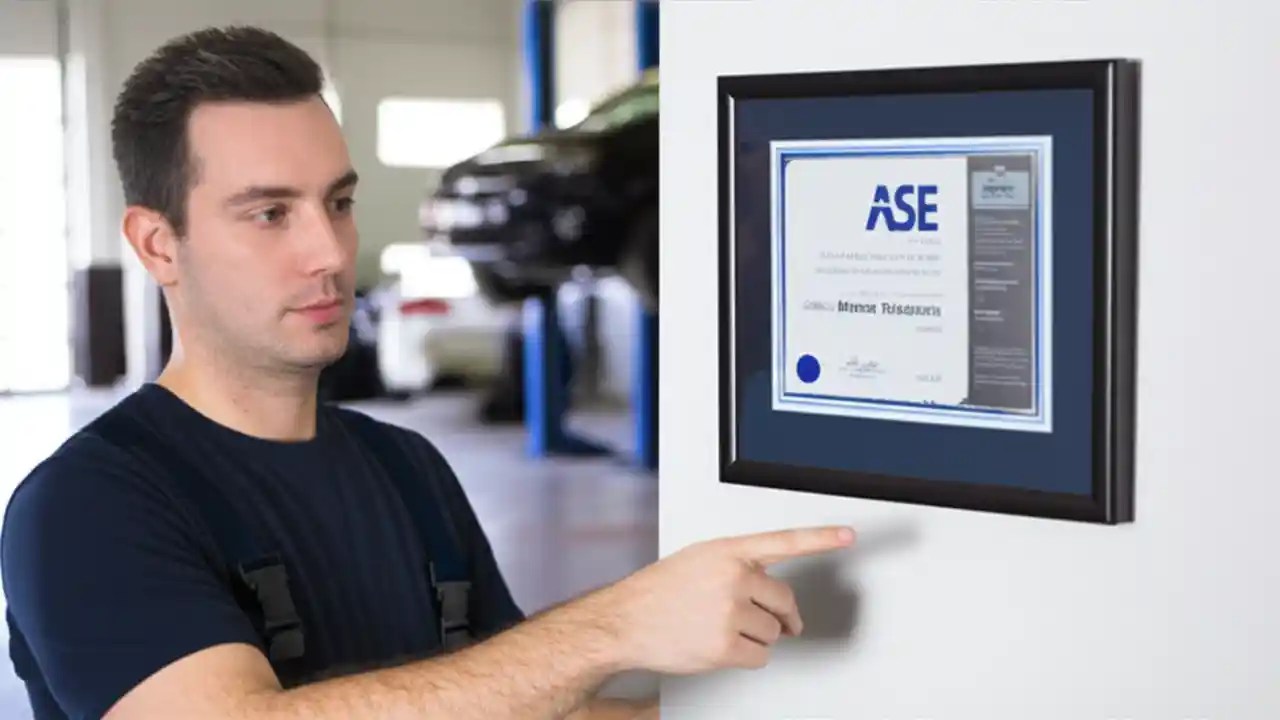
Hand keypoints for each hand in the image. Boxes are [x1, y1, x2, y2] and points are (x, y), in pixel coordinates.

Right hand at [591, 525, 854, 674]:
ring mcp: (731, 612)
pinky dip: (746, 657)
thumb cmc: (658, 592)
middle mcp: (733, 578)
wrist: (625, 623)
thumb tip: (768, 587)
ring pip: (774, 632)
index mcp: (727, 551)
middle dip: (779, 615)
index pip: (784, 541)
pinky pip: (761, 656)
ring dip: (756, 636)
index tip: (847, 536)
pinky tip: (719, 645)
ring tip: (721, 629)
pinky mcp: (728, 646)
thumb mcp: (698, 560)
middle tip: (764, 620)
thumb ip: (735, 565)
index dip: (820, 538)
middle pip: (785, 601)